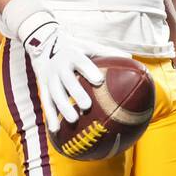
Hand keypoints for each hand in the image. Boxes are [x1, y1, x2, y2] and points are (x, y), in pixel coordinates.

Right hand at [2, 0, 125, 131]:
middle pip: (66, 80)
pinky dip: (50, 116)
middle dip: (75, 93)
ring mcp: (50, 78)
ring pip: (54, 94)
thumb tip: (131, 60)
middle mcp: (59, 66)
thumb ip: (107, 53)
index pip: (80, 62)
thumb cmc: (75, 49)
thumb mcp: (89, 46)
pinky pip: (46, 103)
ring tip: (73, 119)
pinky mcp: (43, 88)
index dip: (88, 70)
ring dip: (62, 107)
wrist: (45, 45)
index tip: (99, 80)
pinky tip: (56, 130)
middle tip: (86, 106)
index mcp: (72, 55)